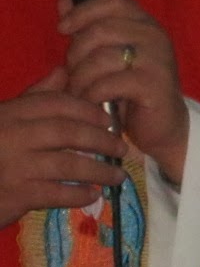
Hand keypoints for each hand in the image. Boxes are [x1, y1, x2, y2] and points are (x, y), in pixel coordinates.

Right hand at [0, 69, 128, 227]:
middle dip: (101, 140)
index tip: (110, 120)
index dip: (88, 110)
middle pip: (67, 132)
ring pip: (69, 165)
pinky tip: (93, 195)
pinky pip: (59, 194)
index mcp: (9, 113)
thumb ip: (35, 97)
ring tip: (117, 176)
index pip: (55, 103)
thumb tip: (64, 70)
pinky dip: (80, 195)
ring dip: (99, 171)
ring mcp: (14, 166)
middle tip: (121, 148)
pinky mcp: (17, 195)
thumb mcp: (5, 117)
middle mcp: (11, 135)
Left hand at [57, 0, 188, 183]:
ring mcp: (158, 60)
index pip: (113, 1)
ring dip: (81, 78)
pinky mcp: (154, 86)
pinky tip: (92, 103)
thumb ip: (88, 28)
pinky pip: (108, 84)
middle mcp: (156, 37)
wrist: (162, 127)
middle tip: (72, 74)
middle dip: (76, 53)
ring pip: (100, 58)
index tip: (62, 28)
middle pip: (99, 30)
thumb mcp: (107, 54)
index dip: (84, 11)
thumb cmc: (132, 90)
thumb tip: (64, 1)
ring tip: (79, 92)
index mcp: (145, 24)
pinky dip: (92, 95)